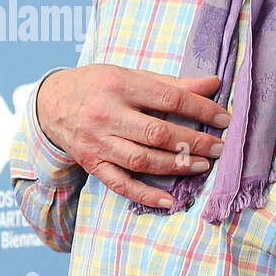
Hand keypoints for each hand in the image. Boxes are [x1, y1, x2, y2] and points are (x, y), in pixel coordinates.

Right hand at [36, 64, 230, 208]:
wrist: (51, 103)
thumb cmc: (99, 86)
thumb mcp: (131, 75)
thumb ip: (172, 84)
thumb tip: (213, 84)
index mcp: (120, 86)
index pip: (169, 99)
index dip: (201, 109)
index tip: (225, 120)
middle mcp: (107, 115)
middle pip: (157, 133)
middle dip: (194, 142)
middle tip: (219, 147)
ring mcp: (98, 143)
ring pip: (142, 160)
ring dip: (176, 166)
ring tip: (202, 165)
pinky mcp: (92, 164)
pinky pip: (121, 185)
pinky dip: (146, 195)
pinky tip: (170, 200)